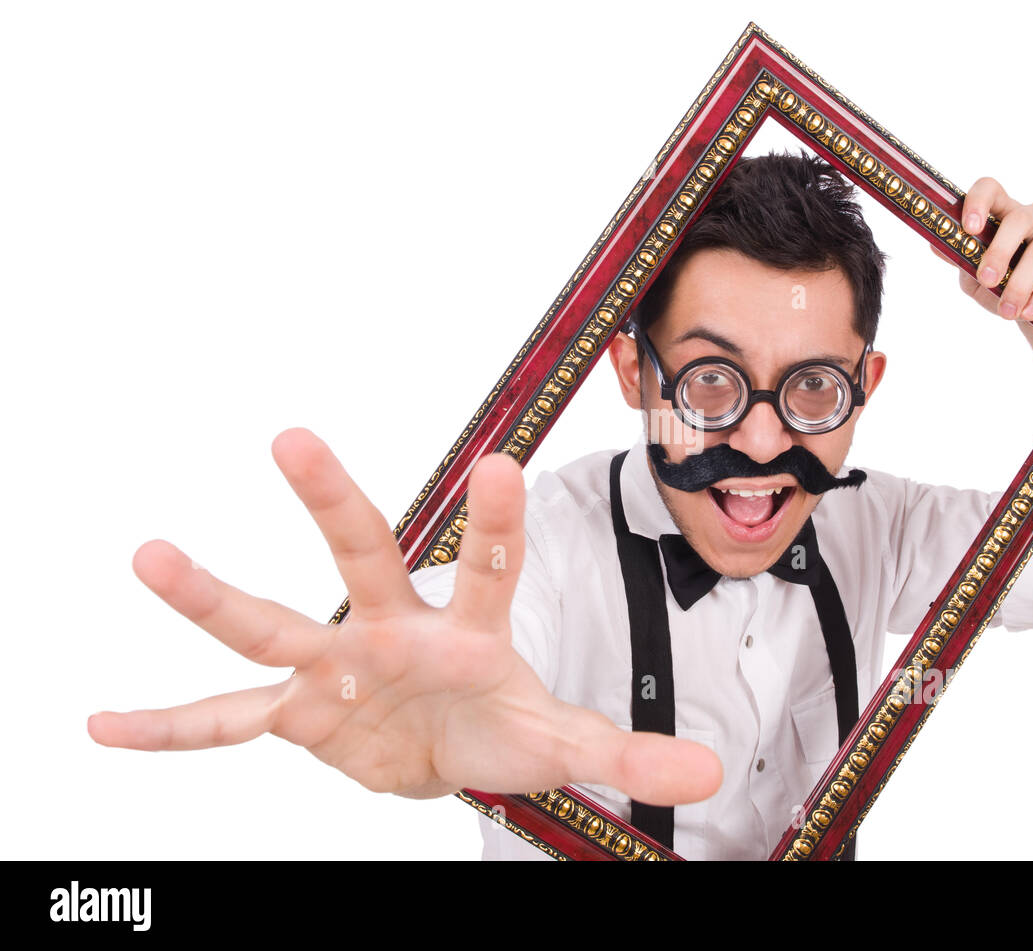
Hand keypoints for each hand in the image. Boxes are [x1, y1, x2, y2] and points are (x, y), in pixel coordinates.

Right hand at [89, 428, 722, 805]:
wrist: (439, 754)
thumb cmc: (497, 727)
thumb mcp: (562, 745)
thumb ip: (627, 755)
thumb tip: (712, 778)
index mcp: (468, 631)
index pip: (490, 565)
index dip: (496, 523)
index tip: (504, 465)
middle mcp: (393, 630)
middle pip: (362, 554)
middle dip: (334, 500)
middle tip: (293, 436)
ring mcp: (336, 668)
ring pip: (273, 622)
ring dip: (213, 597)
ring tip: (151, 554)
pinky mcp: (299, 715)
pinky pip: (227, 721)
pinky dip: (171, 728)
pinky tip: (103, 726)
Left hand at [932, 176, 1032, 320]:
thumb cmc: (1008, 292)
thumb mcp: (978, 281)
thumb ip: (963, 261)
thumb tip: (936, 245)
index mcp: (1007, 215)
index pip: (991, 189)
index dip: (978, 202)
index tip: (968, 228)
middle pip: (1018, 219)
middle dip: (999, 252)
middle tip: (986, 280)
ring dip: (1022, 282)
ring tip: (1009, 311)